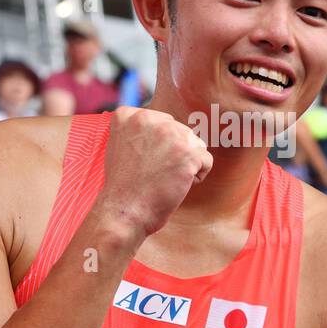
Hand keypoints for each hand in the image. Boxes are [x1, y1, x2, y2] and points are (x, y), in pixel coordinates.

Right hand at [95, 106, 212, 237]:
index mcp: (129, 115)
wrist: (124, 212)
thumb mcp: (120, 146)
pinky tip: (176, 185)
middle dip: (175, 153)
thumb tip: (167, 126)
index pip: (161, 121)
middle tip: (154, 173)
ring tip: (165, 178)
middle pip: (180, 131)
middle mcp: (148, 118)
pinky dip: (196, 176)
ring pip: (195, 144)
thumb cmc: (124, 186)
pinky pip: (206, 160)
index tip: (144, 162)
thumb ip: (140, 131)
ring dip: (186, 163)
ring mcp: (169, 134)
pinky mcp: (187, 153)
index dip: (159, 145)